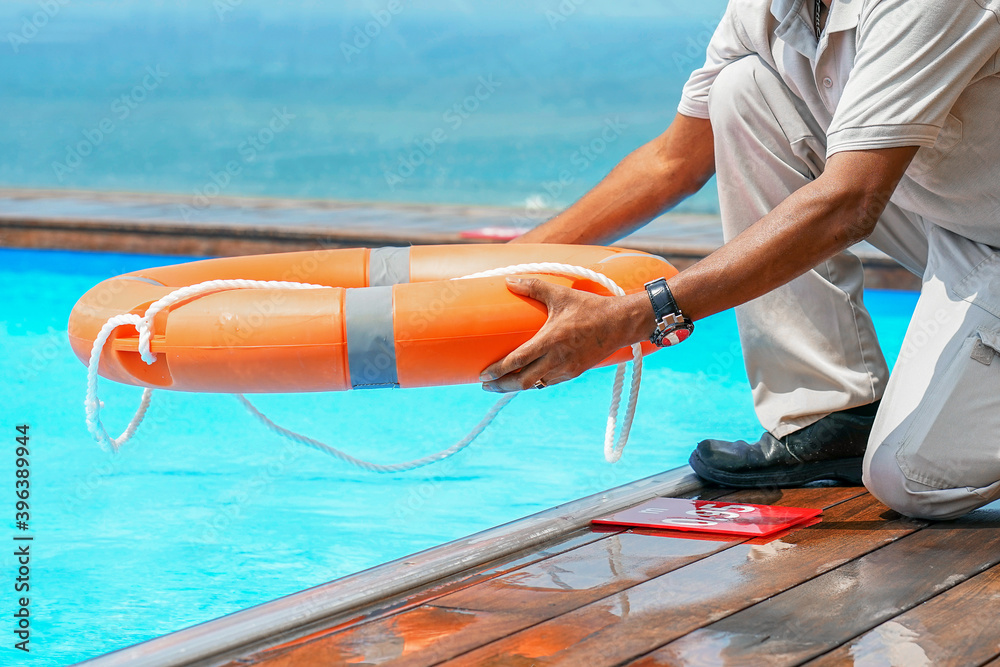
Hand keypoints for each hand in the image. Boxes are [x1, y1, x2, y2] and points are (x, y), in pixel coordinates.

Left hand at [479, 277, 653, 391]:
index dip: (498, 371)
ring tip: (502, 385)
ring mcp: (566, 368)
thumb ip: (533, 287)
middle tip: (485, 386)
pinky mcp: (574, 372)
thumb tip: (508, 281)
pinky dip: (535, 383)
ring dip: (517, 386)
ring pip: (536, 385)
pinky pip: (549, 383)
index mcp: (551, 340)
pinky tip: (527, 380)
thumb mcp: (560, 294)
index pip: (517, 360)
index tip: (483, 376)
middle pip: (523, 381)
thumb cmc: (589, 306)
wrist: (620, 323)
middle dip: (502, 385)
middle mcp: (557, 358)